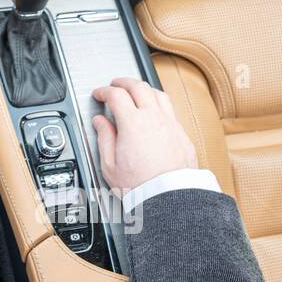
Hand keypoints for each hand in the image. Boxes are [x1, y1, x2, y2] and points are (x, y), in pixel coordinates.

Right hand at [91, 77, 197, 191]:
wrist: (170, 199)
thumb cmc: (141, 186)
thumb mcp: (110, 165)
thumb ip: (104, 138)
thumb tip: (100, 122)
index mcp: (133, 124)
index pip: (116, 95)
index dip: (104, 91)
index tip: (99, 95)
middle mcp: (154, 119)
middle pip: (138, 86)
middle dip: (123, 82)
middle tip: (114, 85)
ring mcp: (170, 124)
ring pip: (158, 93)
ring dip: (143, 88)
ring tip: (135, 92)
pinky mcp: (182, 134)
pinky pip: (170, 109)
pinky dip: (158, 103)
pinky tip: (154, 111)